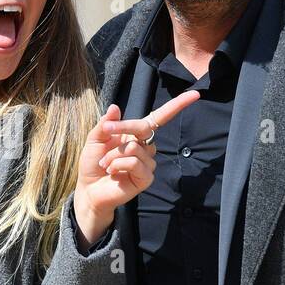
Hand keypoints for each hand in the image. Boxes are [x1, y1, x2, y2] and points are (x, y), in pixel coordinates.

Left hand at [72, 90, 199, 246]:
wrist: (89, 189)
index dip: (177, 105)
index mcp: (136, 135)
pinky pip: (133, 162)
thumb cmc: (93, 163)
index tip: (195, 94)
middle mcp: (145, 147)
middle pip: (144, 128)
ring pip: (134, 147)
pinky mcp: (146, 177)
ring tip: (106, 164)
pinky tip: (112, 172)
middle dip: (123, 127)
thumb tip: (115, 107)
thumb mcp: (95, 139)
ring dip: (113, 154)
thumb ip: (105, 123)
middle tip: (106, 131)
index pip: (160, 118)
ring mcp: (148, 163)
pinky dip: (117, 164)